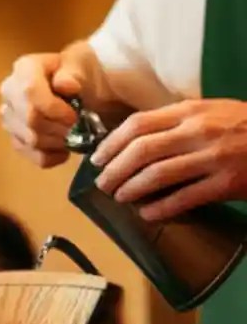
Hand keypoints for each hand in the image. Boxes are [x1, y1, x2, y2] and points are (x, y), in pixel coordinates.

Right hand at [0, 52, 88, 167]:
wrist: (77, 84)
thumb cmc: (79, 71)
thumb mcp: (81, 64)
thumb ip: (73, 72)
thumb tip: (66, 86)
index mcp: (24, 68)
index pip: (30, 91)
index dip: (52, 108)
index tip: (74, 116)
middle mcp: (9, 92)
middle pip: (29, 119)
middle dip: (58, 128)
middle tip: (79, 128)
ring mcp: (9, 116)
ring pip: (29, 139)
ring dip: (57, 142)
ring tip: (74, 136)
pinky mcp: (14, 135)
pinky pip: (28, 153)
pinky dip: (49, 157)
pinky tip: (63, 150)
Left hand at [90, 99, 246, 220]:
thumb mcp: (214, 111)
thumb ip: (179, 121)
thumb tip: (137, 139)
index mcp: (192, 110)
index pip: (138, 124)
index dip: (111, 144)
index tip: (97, 159)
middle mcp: (199, 131)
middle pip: (140, 151)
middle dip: (114, 170)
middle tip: (103, 184)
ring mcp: (213, 157)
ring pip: (156, 175)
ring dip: (131, 189)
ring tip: (120, 197)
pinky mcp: (226, 183)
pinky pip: (183, 198)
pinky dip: (159, 208)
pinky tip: (147, 213)